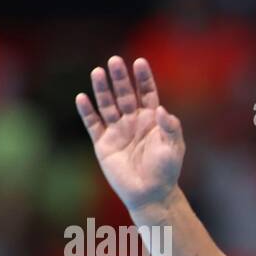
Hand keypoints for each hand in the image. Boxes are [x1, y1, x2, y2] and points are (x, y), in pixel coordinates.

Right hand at [75, 56, 183, 212]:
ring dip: (102, 89)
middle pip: (125, 95)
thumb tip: (162, 109)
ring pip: (107, 105)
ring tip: (97, 72)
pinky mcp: (103, 144)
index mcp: (152, 121)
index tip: (140, 62)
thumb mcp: (173, 148)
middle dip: (120, 78)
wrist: (150, 194)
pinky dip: (87, 112)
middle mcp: (133, 122)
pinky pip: (93, 124)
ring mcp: (117, 131)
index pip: (147, 94)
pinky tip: (82, 97)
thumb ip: (170, 128)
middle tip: (115, 60)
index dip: (143, 78)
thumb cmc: (166, 172)